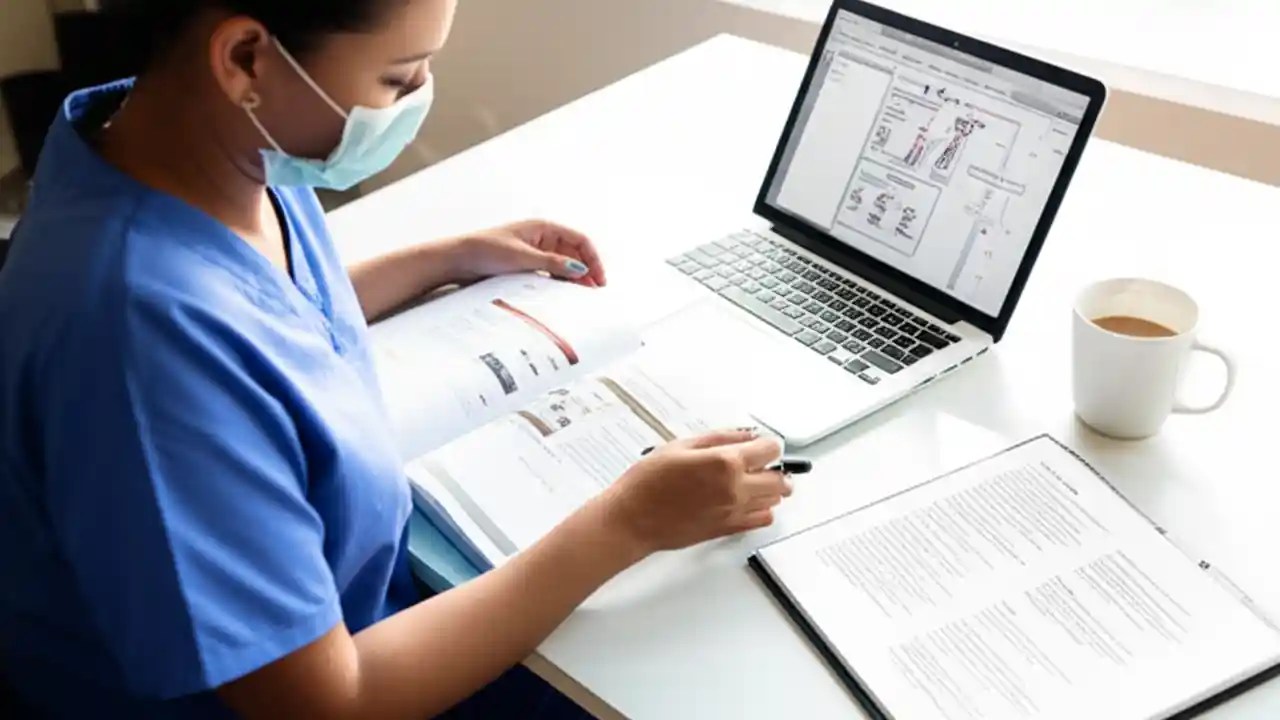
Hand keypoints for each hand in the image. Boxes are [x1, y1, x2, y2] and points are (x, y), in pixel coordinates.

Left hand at [450, 219, 606, 286]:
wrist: (457, 260)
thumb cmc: (486, 251)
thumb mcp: (523, 258)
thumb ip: (553, 264)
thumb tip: (580, 271)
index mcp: (544, 227)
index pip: (580, 240)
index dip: (593, 259)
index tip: (598, 280)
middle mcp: (542, 237)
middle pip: (574, 253)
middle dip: (586, 271)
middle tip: (593, 293)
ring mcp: (534, 252)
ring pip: (563, 264)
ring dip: (573, 278)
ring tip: (581, 296)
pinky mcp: (526, 265)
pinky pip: (550, 273)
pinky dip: (559, 283)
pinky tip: (562, 295)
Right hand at [600, 429, 790, 553]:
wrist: (632, 519)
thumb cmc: (647, 483)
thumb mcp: (681, 446)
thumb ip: (719, 438)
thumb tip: (744, 435)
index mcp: (725, 463)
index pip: (770, 450)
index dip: (765, 444)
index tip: (758, 444)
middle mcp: (736, 489)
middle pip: (780, 479)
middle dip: (774, 468)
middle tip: (758, 464)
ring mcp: (734, 512)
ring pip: (774, 500)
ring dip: (768, 489)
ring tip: (748, 482)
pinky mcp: (728, 529)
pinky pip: (762, 520)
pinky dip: (761, 509)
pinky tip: (745, 501)